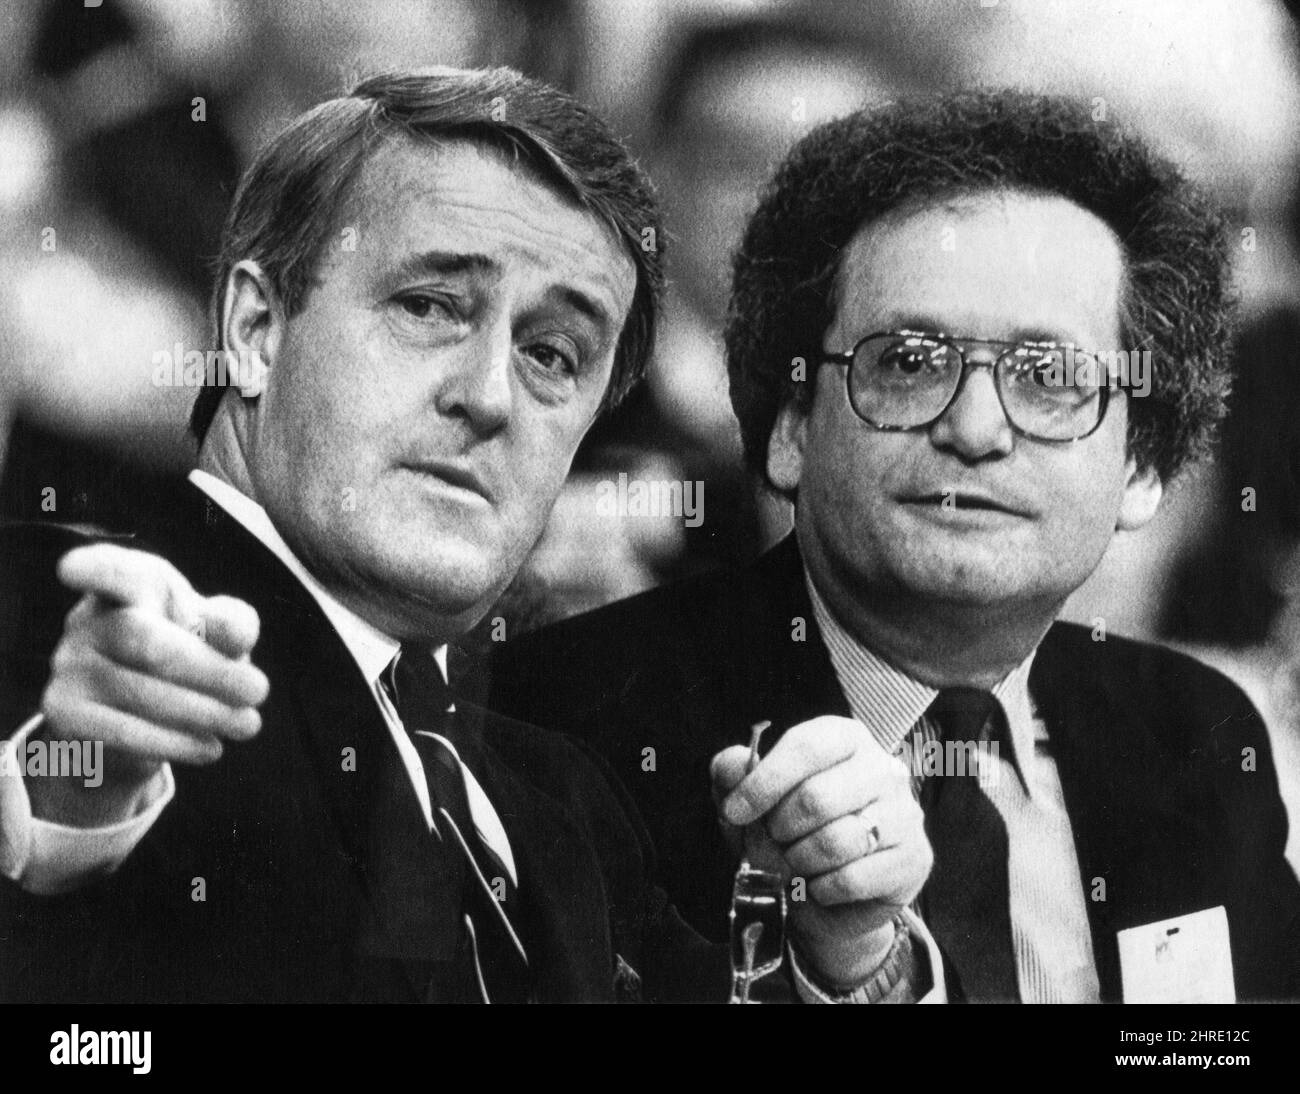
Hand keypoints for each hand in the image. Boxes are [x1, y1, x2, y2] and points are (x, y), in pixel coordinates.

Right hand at [30, 544, 268, 826]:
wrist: (140, 720)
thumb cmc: (187, 655)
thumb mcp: (216, 633)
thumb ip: (232, 624)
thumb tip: (238, 634)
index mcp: (130, 587)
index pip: (114, 571)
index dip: (96, 568)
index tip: (72, 569)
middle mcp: (89, 621)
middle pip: (144, 638)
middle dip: (208, 669)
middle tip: (259, 690)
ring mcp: (70, 666)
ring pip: (138, 691)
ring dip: (204, 712)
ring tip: (248, 724)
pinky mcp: (64, 713)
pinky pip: (122, 732)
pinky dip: (175, 742)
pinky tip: (212, 747)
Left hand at [711, 716, 931, 987]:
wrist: (829, 898)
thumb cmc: (790, 835)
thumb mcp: (752, 803)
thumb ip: (734, 776)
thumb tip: (731, 764)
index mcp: (845, 738)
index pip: (806, 746)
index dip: (764, 781)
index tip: (735, 811)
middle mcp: (883, 767)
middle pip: (817, 797)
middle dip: (780, 829)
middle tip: (774, 842)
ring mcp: (905, 813)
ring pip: (837, 841)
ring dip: (801, 861)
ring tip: (798, 863)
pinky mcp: (914, 858)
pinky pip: (853, 878)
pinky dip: (823, 889)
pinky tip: (821, 886)